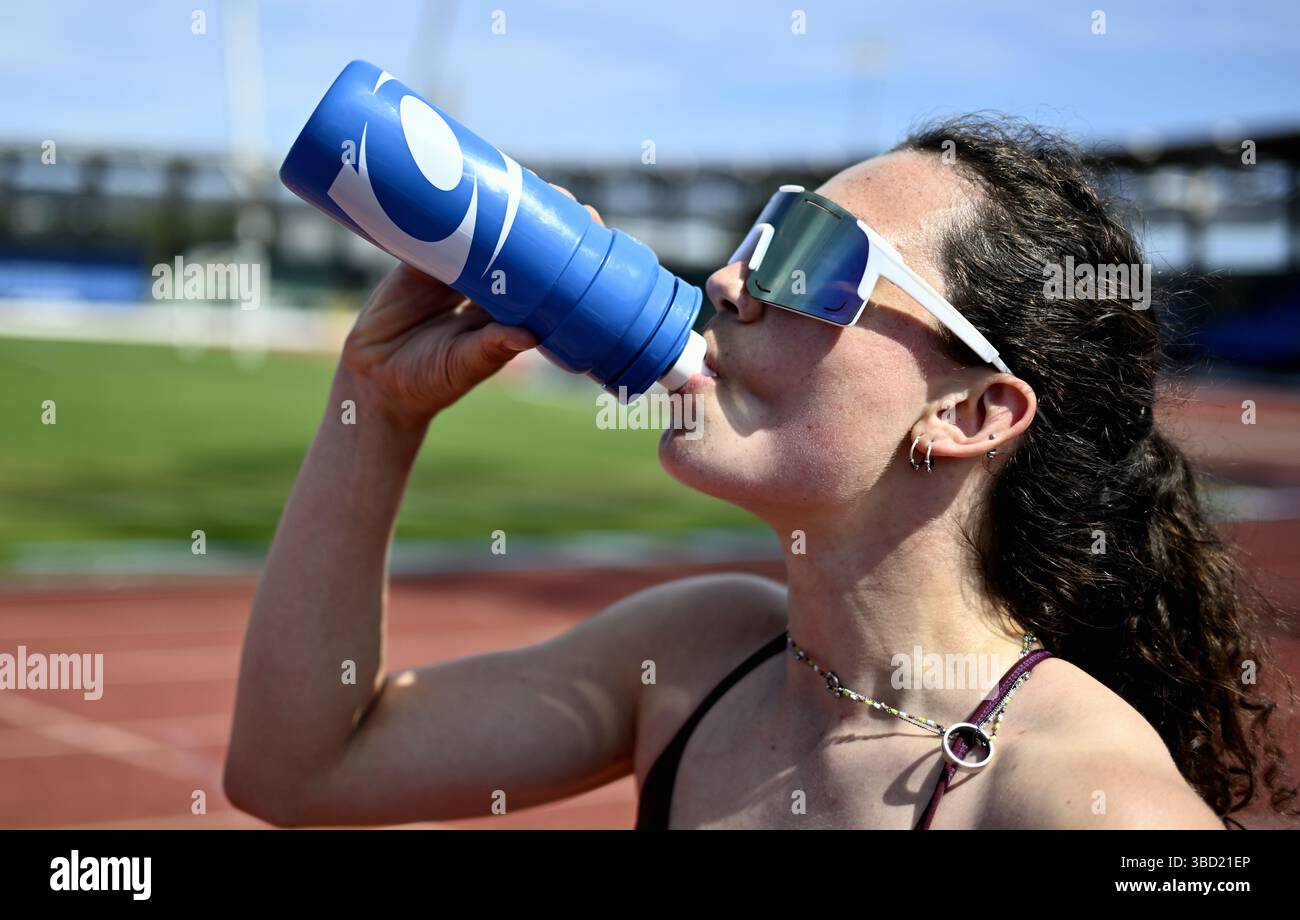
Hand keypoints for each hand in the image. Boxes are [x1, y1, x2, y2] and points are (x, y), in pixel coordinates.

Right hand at [338, 183, 603, 427]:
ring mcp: (454, 270)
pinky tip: (467, 180)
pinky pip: (438, 225)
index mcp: (508, 313)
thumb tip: (528, 336)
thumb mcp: (462, 366)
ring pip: (483, 229)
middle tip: (563, 196)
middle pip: (519, 245)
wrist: (374, 381)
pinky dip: (451, 206)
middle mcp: (487, 288)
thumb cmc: (427, 382)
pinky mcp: (419, 260)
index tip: (590, 227)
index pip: (545, 276)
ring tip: (524, 179)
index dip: (565, 252)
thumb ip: (491, 350)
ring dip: (501, 205)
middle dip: (540, 219)